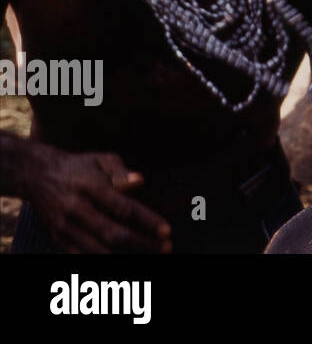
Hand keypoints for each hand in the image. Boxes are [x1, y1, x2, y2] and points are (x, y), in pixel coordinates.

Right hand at [26, 147, 171, 252]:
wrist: (37, 175)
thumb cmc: (79, 167)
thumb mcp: (100, 159)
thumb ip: (120, 171)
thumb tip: (139, 181)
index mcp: (90, 187)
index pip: (123, 208)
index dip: (146, 221)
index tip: (166, 231)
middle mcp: (76, 208)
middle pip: (112, 233)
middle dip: (141, 243)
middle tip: (165, 247)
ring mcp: (64, 226)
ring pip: (96, 248)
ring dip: (124, 256)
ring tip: (148, 256)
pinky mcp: (57, 237)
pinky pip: (79, 255)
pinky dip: (100, 259)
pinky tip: (121, 258)